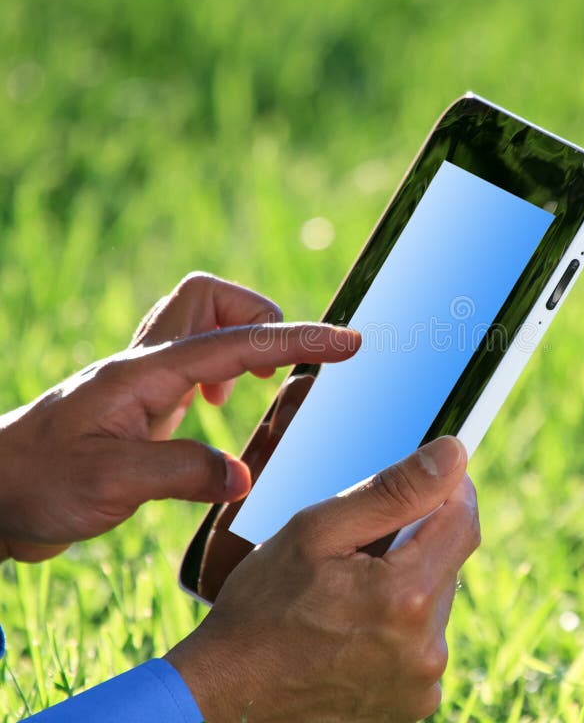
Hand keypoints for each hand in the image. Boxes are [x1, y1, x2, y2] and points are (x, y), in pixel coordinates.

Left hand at [0, 273, 359, 562]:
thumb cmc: (38, 483)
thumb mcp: (110, 482)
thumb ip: (183, 473)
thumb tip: (243, 474)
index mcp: (145, 371)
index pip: (236, 341)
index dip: (297, 340)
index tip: (347, 343)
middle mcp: (148, 363)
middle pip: (211, 297)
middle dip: (257, 318)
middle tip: (275, 367)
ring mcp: (144, 377)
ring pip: (203, 321)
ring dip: (240, 340)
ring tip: (254, 383)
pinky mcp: (144, 398)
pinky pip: (196, 356)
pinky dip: (224, 367)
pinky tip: (217, 406)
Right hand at [166, 436, 480, 722]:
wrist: (228, 695)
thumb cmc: (262, 607)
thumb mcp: (318, 531)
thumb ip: (393, 490)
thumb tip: (453, 454)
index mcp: (408, 598)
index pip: (464, 518)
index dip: (449, 488)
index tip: (426, 475)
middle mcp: (427, 649)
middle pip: (448, 560)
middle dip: (416, 537)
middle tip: (362, 540)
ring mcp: (421, 683)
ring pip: (435, 599)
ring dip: (408, 579)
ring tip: (350, 588)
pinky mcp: (412, 704)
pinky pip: (421, 641)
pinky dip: (400, 621)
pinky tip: (355, 623)